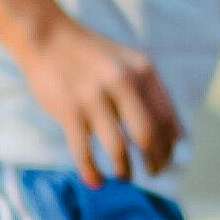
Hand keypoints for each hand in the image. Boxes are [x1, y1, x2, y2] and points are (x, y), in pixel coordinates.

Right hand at [17, 17, 181, 183]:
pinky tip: (96, 181)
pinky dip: (92, 172)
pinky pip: (84, 152)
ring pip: (118, 148)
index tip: (168, 158)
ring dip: (124, 170)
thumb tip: (173, 135)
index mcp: (142, 71)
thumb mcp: (126, 62)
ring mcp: (94, 98)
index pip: (167, 117)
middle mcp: (122, 83)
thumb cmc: (89, 54)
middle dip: (154, 161)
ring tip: (124, 177)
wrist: (46, 37)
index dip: (171, 144)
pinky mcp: (69, 112)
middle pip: (148, 136)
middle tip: (154, 173)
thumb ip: (147, 91)